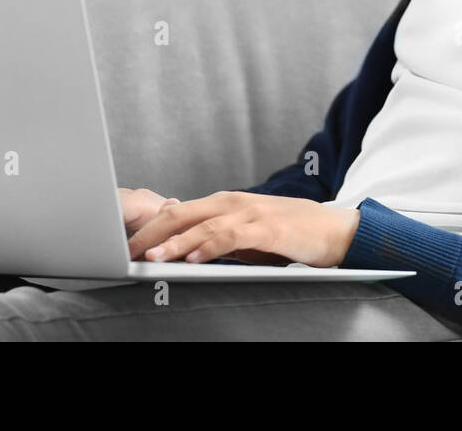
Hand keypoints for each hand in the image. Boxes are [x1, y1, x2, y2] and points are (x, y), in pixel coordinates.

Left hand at [126, 191, 361, 267]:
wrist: (335, 231)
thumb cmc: (290, 234)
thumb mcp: (246, 235)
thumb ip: (217, 236)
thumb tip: (183, 247)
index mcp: (225, 204)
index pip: (178, 213)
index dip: (149, 227)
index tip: (126, 244)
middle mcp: (233, 203)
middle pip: (182, 214)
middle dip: (151, 233)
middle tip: (126, 250)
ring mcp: (251, 213)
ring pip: (203, 225)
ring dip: (176, 242)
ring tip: (153, 256)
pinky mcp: (268, 228)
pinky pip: (233, 236)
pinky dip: (211, 246)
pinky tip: (196, 258)